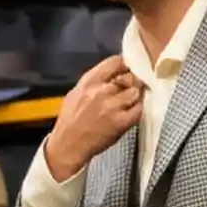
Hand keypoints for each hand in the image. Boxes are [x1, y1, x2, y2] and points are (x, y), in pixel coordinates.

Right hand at [44, 56, 143, 181]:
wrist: (68, 145)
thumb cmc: (70, 121)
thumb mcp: (76, 93)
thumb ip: (94, 82)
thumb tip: (113, 75)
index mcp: (89, 82)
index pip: (115, 62)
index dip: (125, 65)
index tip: (128, 69)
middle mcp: (101, 91)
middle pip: (129, 77)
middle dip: (132, 82)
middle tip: (131, 88)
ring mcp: (112, 107)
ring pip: (135, 92)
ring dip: (135, 96)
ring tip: (129, 102)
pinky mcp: (120, 122)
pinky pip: (138, 109)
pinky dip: (137, 110)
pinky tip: (130, 112)